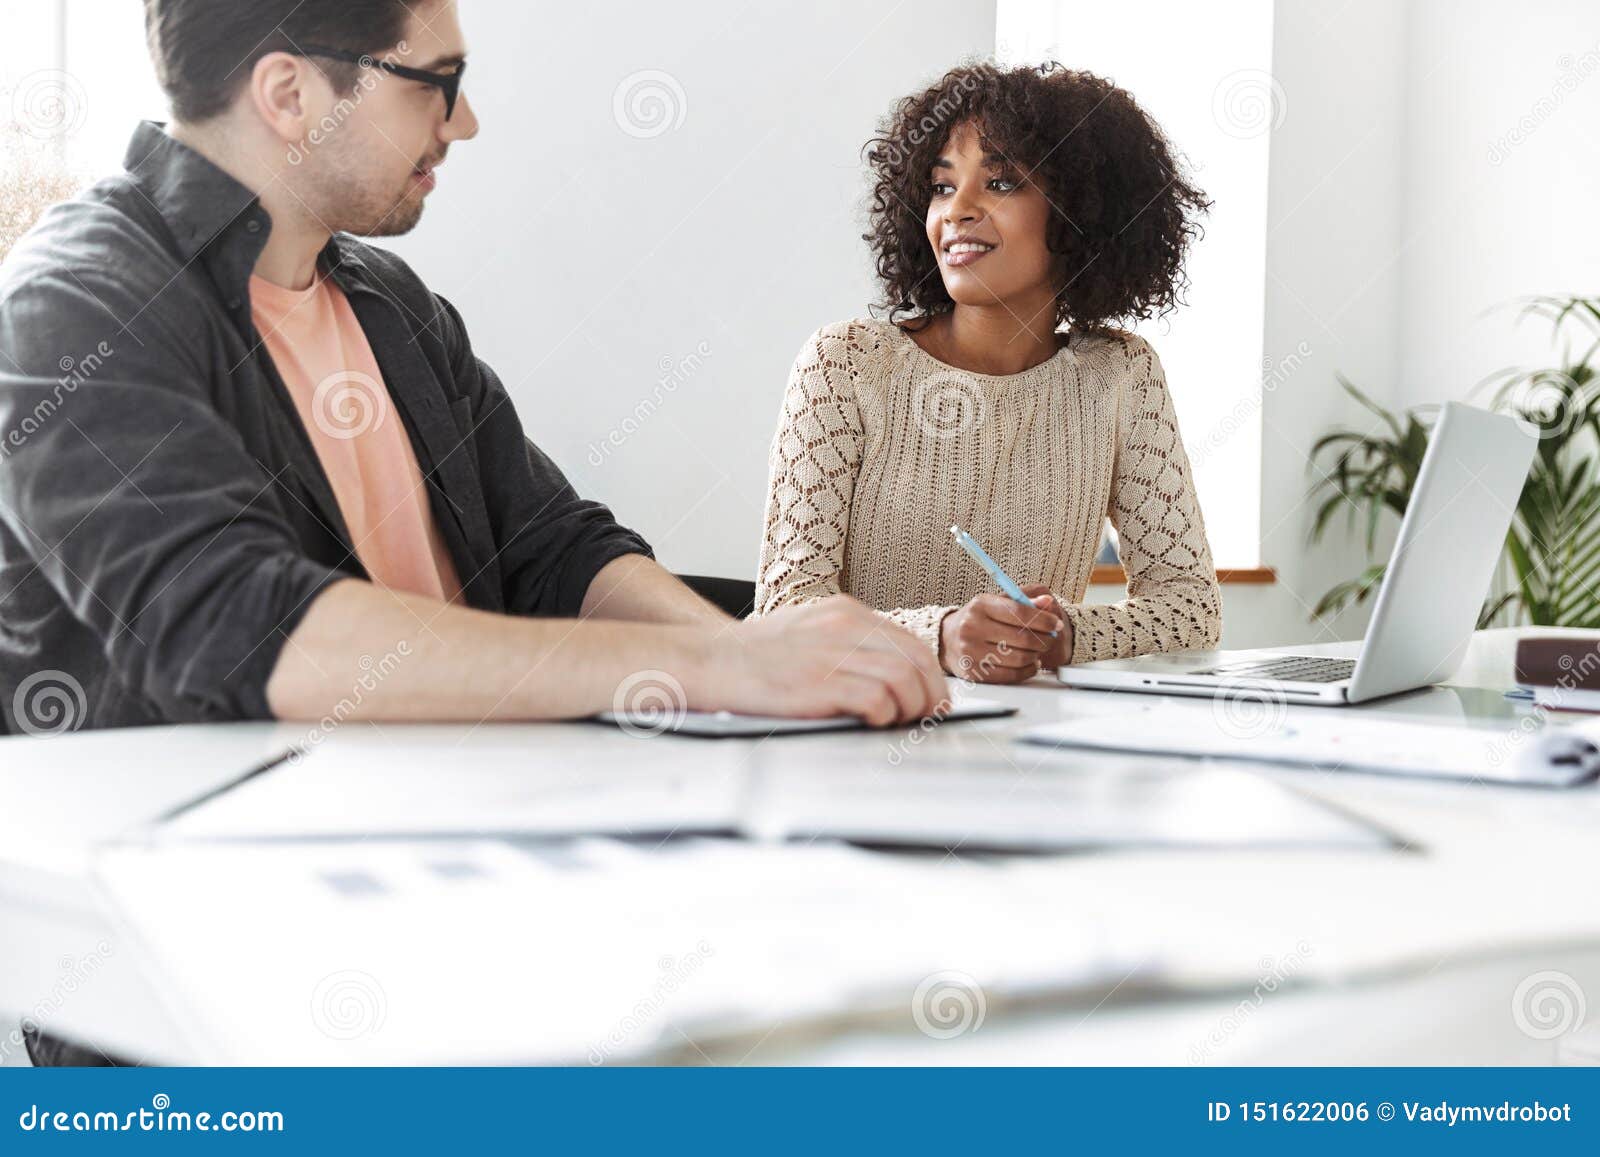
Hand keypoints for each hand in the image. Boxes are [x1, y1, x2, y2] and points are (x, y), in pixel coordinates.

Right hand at [701, 596, 949, 725]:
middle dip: (930, 694)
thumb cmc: (754, 656)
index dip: (930, 673)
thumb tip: (887, 671)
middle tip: (926, 716)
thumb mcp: (808, 631)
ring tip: (898, 723)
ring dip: (910, 708)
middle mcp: (843, 627)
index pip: (908, 640)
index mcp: (843, 612)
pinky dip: (883, 716)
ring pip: (904, 680)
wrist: (709, 662)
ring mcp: (832, 654)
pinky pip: (877, 700)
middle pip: (915, 660)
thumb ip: (846, 643)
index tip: (933, 695)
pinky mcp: (819, 683)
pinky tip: (871, 722)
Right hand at [939, 590, 1065, 683]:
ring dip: (1036, 655)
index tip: (1055, 623)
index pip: (1019, 613)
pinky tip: (1030, 663)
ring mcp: (971, 652)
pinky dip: (1027, 670)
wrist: (946, 640)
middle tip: (1050, 638)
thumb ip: (1023, 601)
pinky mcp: (974, 672)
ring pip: (1019, 658)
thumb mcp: (996, 603)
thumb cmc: (977, 619)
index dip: (1043, 619)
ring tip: (1038, 650)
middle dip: (1043, 639)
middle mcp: (972, 628)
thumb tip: (1047, 602)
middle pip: (1022, 638)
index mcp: (980, 605)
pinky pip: (1011, 675)